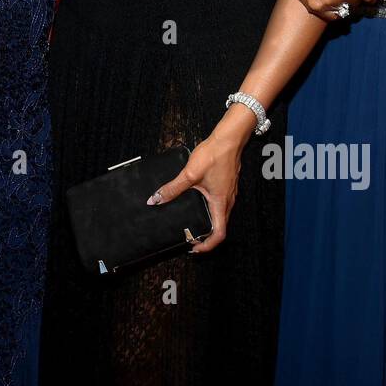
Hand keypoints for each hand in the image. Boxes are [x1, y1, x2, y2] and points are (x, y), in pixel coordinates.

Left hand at [147, 110, 248, 253]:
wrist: (229, 138)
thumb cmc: (214, 155)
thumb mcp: (189, 174)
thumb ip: (172, 188)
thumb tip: (156, 199)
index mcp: (221, 203)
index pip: (219, 234)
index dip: (208, 245)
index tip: (194, 247)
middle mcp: (228, 201)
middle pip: (220, 227)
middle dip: (206, 236)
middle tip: (190, 238)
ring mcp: (229, 193)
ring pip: (221, 216)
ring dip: (209, 224)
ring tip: (193, 224)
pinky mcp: (227, 186)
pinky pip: (220, 205)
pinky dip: (210, 212)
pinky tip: (198, 203)